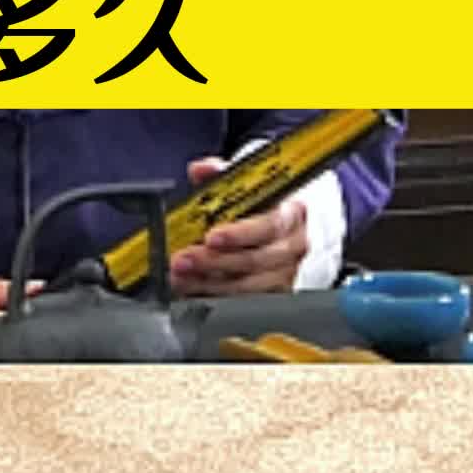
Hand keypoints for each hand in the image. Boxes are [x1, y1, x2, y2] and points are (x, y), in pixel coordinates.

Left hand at [170, 157, 308, 295]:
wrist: (282, 230)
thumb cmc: (261, 206)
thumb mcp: (245, 184)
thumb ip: (221, 174)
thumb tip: (200, 169)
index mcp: (289, 215)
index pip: (267, 226)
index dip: (238, 234)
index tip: (211, 237)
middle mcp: (292, 247)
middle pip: (253, 260)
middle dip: (213, 262)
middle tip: (183, 260)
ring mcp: (285, 275)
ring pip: (247, 287)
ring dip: (209, 283)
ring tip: (180, 278)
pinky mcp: (275, 297)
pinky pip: (244, 303)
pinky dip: (215, 298)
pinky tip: (193, 292)